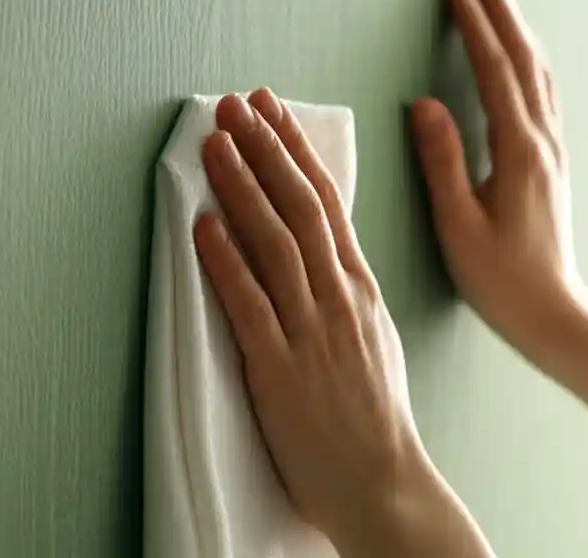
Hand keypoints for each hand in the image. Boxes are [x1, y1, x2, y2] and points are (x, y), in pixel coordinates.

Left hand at [195, 90, 487, 556]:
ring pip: (275, 243)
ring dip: (242, 187)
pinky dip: (225, 261)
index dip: (295, 149)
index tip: (271, 109)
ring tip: (214, 143)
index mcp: (360, 288)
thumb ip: (342, 290)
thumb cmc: (373, 417)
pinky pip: (250, 305)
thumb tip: (315, 249)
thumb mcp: (370, 337)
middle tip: (234, 103)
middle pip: (300, 207)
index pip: (328, 201)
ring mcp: (312, 332)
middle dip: (265, 148)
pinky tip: (203, 225)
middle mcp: (339, 299)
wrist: (384, 483)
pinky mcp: (280, 370)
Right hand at [413, 0, 587, 344]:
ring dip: (514, 24)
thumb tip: (424, 103)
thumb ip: (442, 161)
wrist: (555, 314)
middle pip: (521, 56)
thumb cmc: (501, 280)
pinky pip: (540, 90)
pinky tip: (517, 49)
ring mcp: (552, 148)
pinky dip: (525, 55)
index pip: (493, 71)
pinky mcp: (550, 159)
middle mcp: (542, 141)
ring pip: (535, 69)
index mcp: (518, 152)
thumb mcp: (458, 225)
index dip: (473, 24)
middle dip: (498, 5)